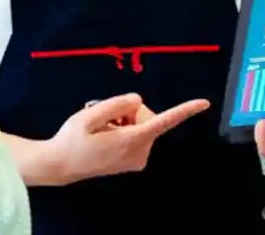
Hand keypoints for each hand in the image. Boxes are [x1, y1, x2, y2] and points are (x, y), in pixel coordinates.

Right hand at [49, 93, 209, 183]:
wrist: (59, 165)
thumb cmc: (71, 139)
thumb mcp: (89, 116)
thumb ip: (116, 105)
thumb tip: (137, 100)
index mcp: (131, 140)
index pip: (163, 121)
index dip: (184, 110)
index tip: (204, 103)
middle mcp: (140, 152)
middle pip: (146, 116)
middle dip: (128, 111)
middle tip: (102, 115)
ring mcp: (138, 159)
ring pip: (140, 124)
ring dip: (122, 120)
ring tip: (100, 126)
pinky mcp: (134, 161)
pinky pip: (136, 134)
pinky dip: (123, 129)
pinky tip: (104, 134)